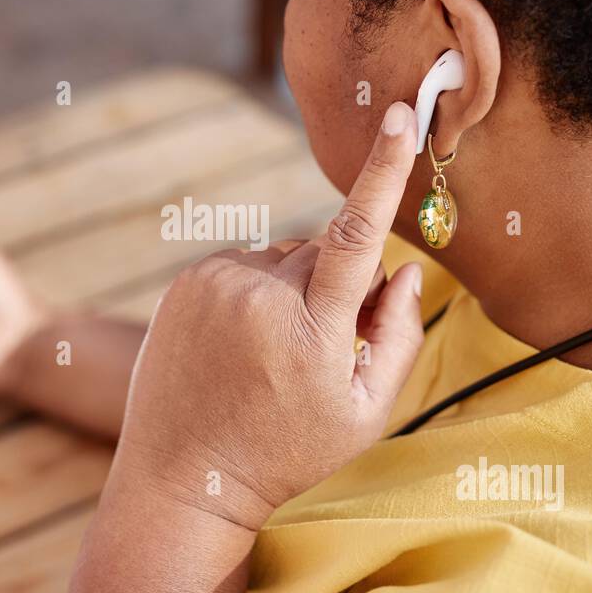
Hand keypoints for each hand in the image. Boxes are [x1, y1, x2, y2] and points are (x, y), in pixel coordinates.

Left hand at [116, 101, 425, 527]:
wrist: (183, 476)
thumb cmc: (285, 452)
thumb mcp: (364, 414)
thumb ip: (400, 337)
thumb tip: (408, 268)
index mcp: (311, 334)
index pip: (355, 237)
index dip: (382, 172)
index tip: (396, 116)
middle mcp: (258, 298)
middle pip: (327, 251)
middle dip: (339, 284)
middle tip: (323, 348)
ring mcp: (215, 285)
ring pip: (285, 257)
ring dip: (293, 289)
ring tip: (269, 354)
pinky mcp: (187, 281)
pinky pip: (246, 264)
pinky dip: (254, 292)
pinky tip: (239, 344)